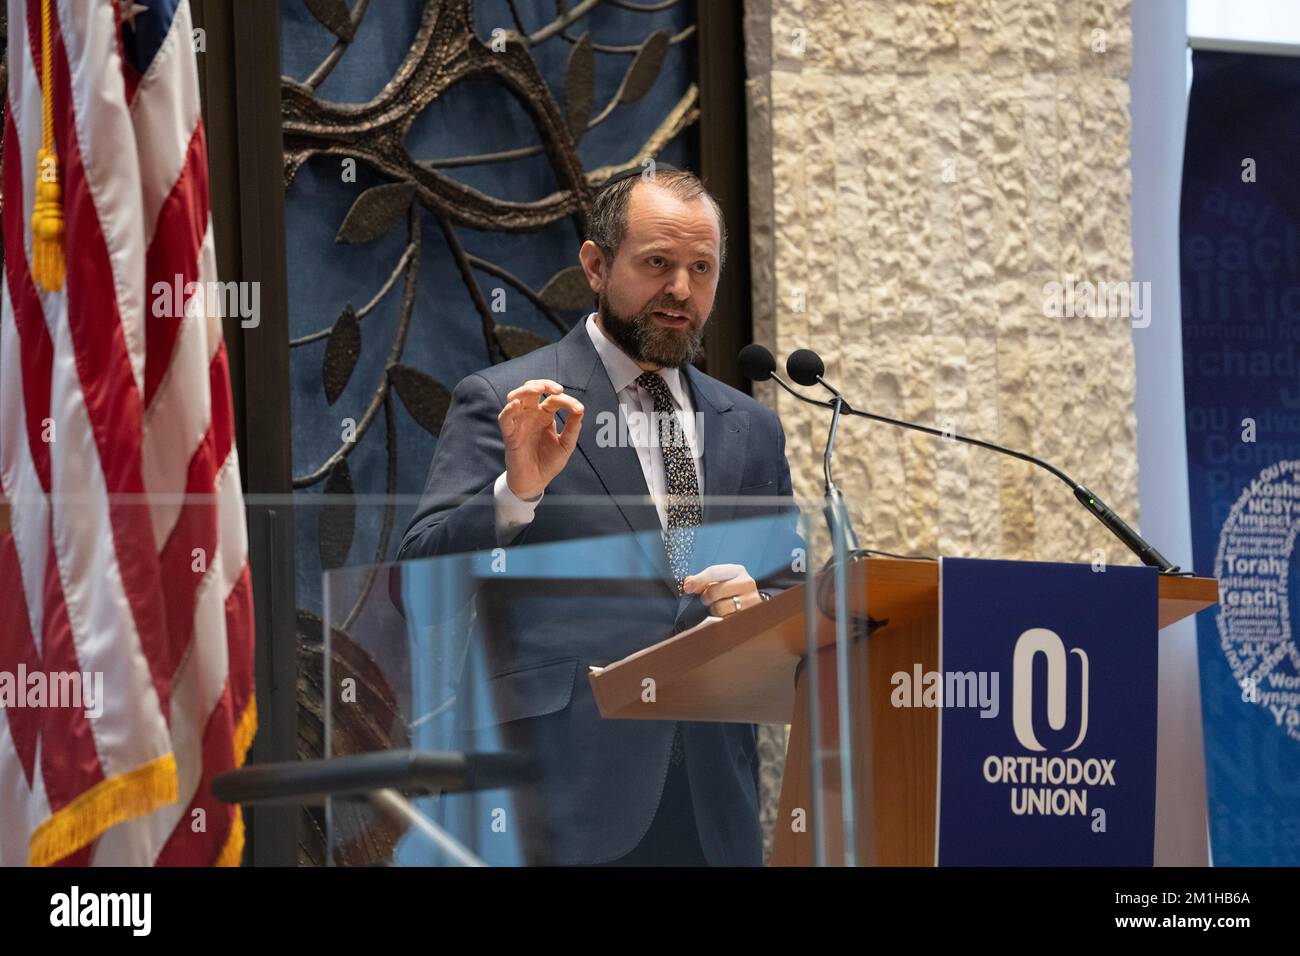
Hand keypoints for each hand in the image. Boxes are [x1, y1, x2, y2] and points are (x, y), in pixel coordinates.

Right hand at [498, 379, 583, 499]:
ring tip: (538, 389)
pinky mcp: (510, 434)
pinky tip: (517, 405)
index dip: (566, 401)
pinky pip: (504, 418)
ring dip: (526, 390)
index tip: (578, 409)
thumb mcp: (566, 445)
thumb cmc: (549, 463)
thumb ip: (572, 427)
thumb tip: (581, 409)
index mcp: (545, 416)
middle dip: (543, 384)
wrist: (536, 482)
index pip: (553, 400)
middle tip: (557, 389)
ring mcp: (519, 422)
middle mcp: (531, 415)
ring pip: (516, 397)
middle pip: (532, 390)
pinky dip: (509, 409)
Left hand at [683, 564, 761, 617]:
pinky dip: (721, 620)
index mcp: (737, 571)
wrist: (751, 603)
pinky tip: (726, 615)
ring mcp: (751, 602)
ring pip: (719, 609)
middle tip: (709, 600)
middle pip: (714, 592)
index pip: (713, 572)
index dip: (697, 580)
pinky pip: (725, 621)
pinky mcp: (750, 618)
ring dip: (714, 611)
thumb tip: (687, 585)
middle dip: (707, 598)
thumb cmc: (731, 589)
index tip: (687, 588)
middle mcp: (747, 584)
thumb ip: (702, 580)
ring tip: (720, 607)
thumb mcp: (720, 579)